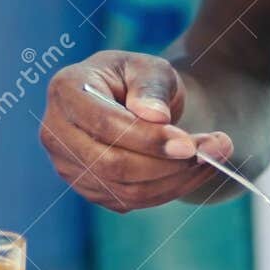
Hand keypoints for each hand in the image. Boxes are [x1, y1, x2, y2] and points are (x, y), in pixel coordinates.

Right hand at [40, 51, 233, 212]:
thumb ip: (151, 88)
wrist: (132, 102)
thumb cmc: (139, 79)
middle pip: (111, 164)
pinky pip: (129, 201)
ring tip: (213, 158)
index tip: (190, 144)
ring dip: (175, 180)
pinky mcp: (87, 188)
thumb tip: (154, 116)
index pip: (105, 124)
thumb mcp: (151, 69)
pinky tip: (194, 171)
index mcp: (66, 90)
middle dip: (167, 165)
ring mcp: (67, 166)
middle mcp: (55, 132)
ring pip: (124, 189)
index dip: (148, 139)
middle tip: (214, 151)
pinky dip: (168, 190)